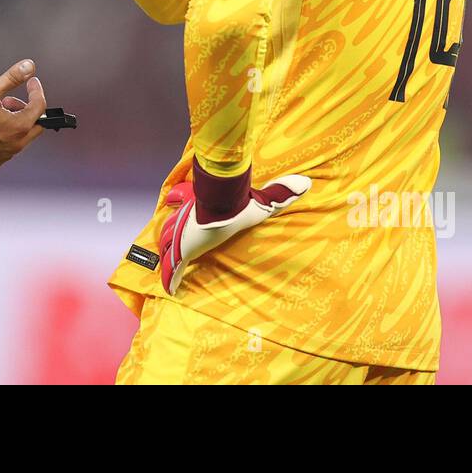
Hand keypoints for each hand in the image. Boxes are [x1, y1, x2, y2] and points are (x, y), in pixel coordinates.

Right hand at [0, 59, 46, 168]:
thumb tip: (27, 67)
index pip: (39, 106)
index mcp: (20, 126)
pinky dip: (7, 134)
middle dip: (27, 108)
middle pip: (35, 123)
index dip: (36, 91)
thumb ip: (11, 78)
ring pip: (22, 135)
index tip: (32, 84)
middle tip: (11, 100)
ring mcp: (7, 153)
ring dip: (16, 121)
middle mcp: (17, 143)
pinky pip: (9, 145)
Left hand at [158, 169, 310, 294]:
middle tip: (169, 246)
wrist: (224, 207)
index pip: (192, 219)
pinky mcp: (183, 251)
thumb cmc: (239, 205)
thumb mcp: (263, 202)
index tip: (186, 225)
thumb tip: (305, 183)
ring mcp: (184, 238)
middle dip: (170, 238)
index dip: (186, 223)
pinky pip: (174, 268)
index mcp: (205, 216)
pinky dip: (171, 278)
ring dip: (167, 256)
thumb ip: (281, 193)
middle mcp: (192, 226)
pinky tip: (168, 289)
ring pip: (169, 247)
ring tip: (166, 266)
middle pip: (174, 232)